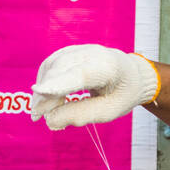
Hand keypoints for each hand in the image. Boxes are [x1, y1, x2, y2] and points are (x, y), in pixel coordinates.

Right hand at [30, 44, 159, 129]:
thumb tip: (50, 119)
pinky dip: (45, 82)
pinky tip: (46, 99)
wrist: (132, 75)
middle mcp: (94, 52)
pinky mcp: (71, 52)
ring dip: (42, 89)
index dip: (58, 83)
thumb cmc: (122, 94)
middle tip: (37, 116)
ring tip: (41, 111)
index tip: (38, 92)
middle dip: (45, 93)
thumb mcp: (108, 111)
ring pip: (52, 65)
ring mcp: (81, 49)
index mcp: (109, 67)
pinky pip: (51, 65)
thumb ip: (81, 115)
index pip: (80, 74)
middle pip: (61, 69)